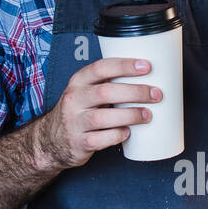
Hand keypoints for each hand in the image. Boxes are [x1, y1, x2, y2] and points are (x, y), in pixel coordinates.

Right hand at [32, 57, 161, 169]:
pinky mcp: (79, 143)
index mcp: (78, 82)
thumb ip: (107, 83)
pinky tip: (128, 132)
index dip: (124, 65)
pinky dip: (118, 135)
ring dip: (130, 115)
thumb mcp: (85, 91)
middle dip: (135, 92)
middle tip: (155, 94)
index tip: (146, 66)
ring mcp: (75, 122)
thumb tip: (145, 77)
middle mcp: (74, 99)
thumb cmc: (78, 112)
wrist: (52, 140)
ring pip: (104, 117)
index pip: (100, 68)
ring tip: (147, 115)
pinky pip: (102, 139)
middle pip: (106, 92)